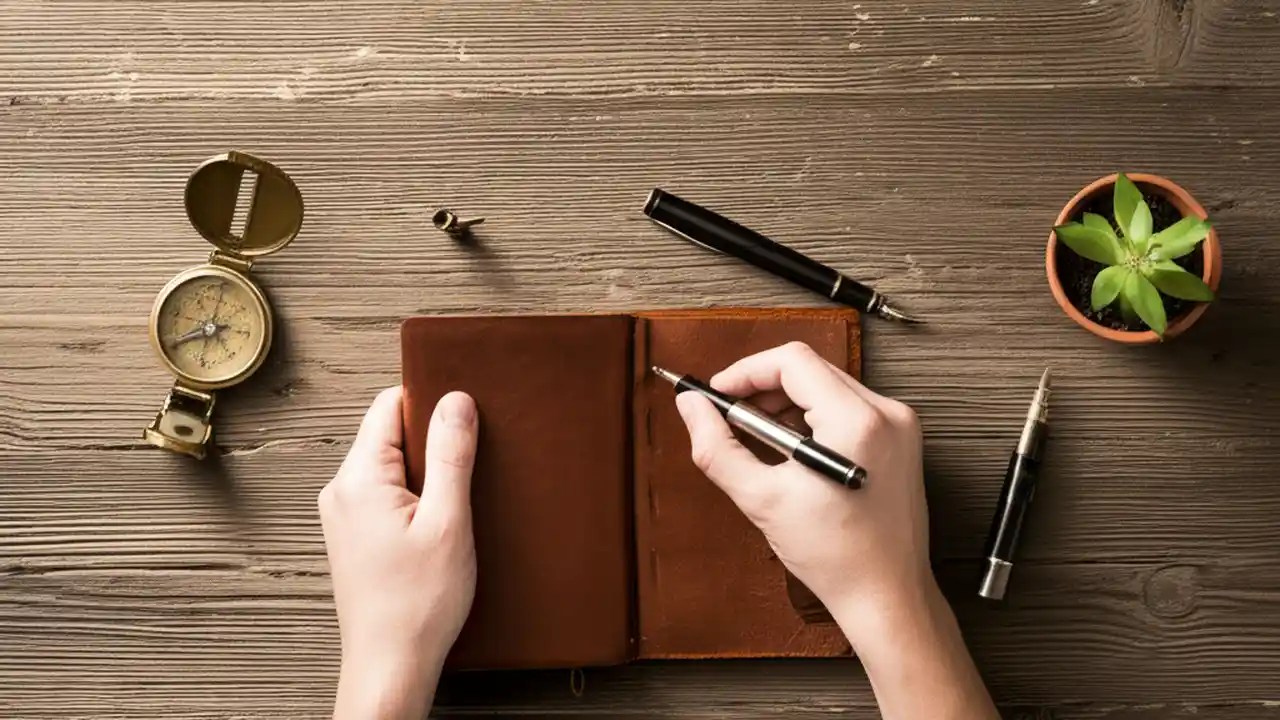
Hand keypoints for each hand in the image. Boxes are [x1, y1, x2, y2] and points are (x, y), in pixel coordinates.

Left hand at [319, 387, 478, 718]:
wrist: (390, 666)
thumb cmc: (418, 605)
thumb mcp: (448, 521)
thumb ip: (451, 455)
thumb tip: (456, 400)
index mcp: (359, 478)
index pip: (389, 405)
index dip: (430, 403)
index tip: (464, 420)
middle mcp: (341, 490)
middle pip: (389, 433)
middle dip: (431, 442)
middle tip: (467, 469)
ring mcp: (343, 514)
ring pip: (390, 465)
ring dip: (425, 474)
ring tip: (453, 506)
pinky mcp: (352, 535)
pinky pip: (385, 493)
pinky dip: (414, 498)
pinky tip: (437, 526)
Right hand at [673, 341, 930, 640]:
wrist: (886, 596)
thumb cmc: (835, 556)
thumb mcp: (761, 499)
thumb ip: (717, 446)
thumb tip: (691, 406)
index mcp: (856, 421)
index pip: (792, 361)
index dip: (747, 371)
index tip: (719, 393)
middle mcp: (886, 413)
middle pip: (810, 369)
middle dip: (763, 387)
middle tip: (730, 416)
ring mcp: (899, 426)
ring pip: (828, 385)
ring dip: (786, 402)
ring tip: (759, 438)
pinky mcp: (900, 440)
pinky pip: (847, 407)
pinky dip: (812, 418)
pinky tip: (791, 450)